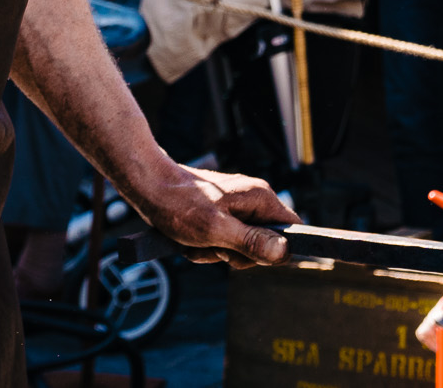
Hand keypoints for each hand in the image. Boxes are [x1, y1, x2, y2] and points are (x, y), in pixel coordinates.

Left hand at [124, 162, 299, 268]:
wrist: (149, 187)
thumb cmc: (180, 205)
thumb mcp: (216, 231)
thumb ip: (252, 242)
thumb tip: (285, 252)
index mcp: (261, 198)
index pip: (292, 228)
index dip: (278, 249)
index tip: (251, 255)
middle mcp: (254, 200)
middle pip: (264, 243)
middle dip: (237, 254)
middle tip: (213, 245)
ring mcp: (238, 207)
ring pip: (241, 245)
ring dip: (217, 252)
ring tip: (197, 240)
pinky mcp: (223, 213)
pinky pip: (225, 240)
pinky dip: (208, 247)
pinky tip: (192, 240)